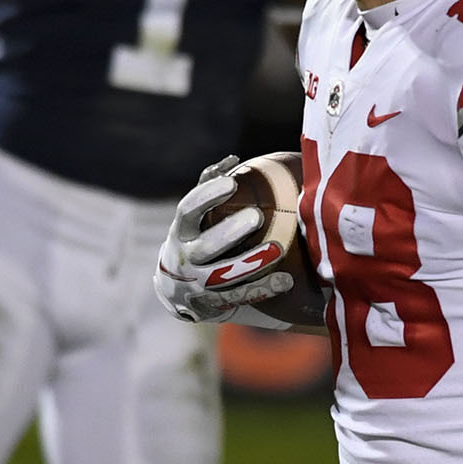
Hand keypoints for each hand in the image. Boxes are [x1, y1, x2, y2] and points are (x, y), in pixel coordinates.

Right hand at [154, 155, 293, 323]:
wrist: (175, 289)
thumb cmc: (193, 238)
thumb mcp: (193, 218)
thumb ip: (208, 189)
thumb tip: (233, 160)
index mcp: (181, 231)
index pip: (188, 210)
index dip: (207, 196)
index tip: (231, 182)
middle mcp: (186, 258)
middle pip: (205, 247)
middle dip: (229, 232)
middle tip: (256, 217)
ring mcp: (197, 283)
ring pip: (223, 275)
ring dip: (250, 262)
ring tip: (277, 249)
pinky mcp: (214, 303)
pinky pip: (240, 296)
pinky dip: (263, 289)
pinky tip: (286, 281)